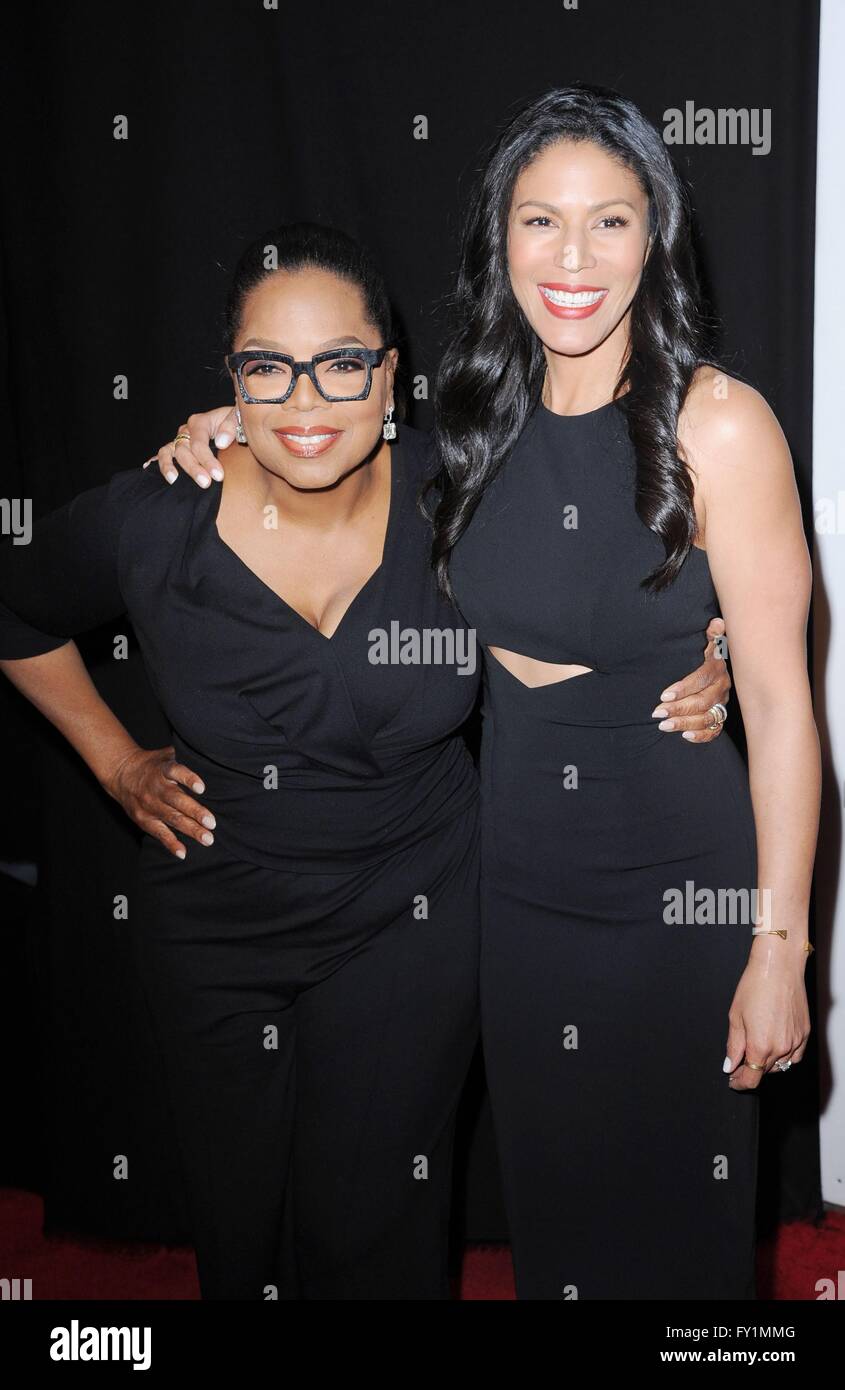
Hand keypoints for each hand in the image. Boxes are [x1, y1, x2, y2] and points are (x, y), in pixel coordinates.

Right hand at [102, 745, 215, 858]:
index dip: (189, 779)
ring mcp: (149, 805)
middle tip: (212, 822)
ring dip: (190, 830)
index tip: (202, 788)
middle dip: (195, 812)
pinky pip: (159, 832)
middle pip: (177, 800)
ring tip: (207, 838)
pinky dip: (171, 843)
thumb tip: (211, 752)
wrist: (122, 774)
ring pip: (172, 818)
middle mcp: (156, 787)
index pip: (176, 772)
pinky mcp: (144, 819)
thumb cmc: (153, 764)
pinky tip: (183, 852)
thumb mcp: (165, 755)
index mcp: (163, 769)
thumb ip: (185, 755)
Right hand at [143, 406, 237, 487]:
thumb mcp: (239, 418)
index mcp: (200, 422)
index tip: (218, 476)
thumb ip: (231, 427)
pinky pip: (163, 454)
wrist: (236, 423)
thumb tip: (221, 442)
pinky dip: (156, 461)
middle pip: (184, 451)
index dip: (207, 460)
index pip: (199, 443)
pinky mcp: (177, 448)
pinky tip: (148, 468)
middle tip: (206, 483)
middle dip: (194, 468)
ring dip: (169, 467)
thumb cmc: (238, 421)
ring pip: (168, 452)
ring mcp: (180, 440)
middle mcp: (186, 430)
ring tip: (173, 480)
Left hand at [652, 617, 731, 742]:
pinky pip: (714, 730)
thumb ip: (709, 635)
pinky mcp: (720, 717)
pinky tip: (685, 736)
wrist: (708, 669)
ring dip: (685, 723)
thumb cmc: (698, 654)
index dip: (683, 688)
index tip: (664, 695)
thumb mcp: (702, 642)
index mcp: (715, 668)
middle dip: (679, 708)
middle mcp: (721, 687)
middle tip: (658, 713)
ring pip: (707, 718)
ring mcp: (721, 703)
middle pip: (703, 702)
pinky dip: (701, 736)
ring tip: (664, 726)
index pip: (701, 679)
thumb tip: (716, 622)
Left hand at [724, 956, 810, 1089]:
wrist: (778, 968)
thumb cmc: (755, 986)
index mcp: (760, 1046)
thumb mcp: (735, 1017)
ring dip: (767, 1064)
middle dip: (750, 1070)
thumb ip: (733, 1046)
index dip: (739, 1082)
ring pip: (781, 1065)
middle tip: (739, 1062)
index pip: (751, 1078)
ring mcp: (795, 1041)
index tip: (733, 1080)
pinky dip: (784, 1057)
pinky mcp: (804, 1033)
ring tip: (755, 1050)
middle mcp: (781, 1047)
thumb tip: (730, 1066)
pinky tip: (774, 1047)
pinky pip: (795, 1056)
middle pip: (764, 1071)